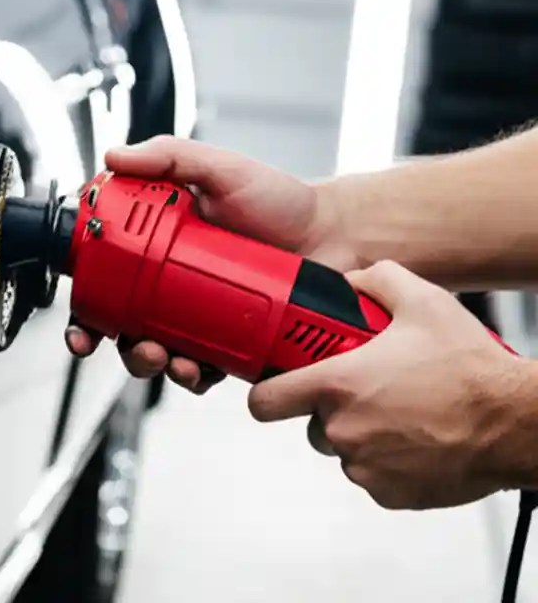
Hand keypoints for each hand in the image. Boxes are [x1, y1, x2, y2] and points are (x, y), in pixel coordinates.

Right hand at [65, 135, 354, 392]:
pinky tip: (201, 370)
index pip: (104, 277)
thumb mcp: (221, 169)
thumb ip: (169, 156)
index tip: (82, 322)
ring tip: (170, 359)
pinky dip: (192, 376)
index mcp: (155, 245)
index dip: (85, 304)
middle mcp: (168, 283)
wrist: (339, 237)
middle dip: (116, 344)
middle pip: (119, 324)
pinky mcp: (228, 341)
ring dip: (150, 363)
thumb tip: (115, 157)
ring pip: (154, 350)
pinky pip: (199, 368)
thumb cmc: (282, 201)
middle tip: (135, 343)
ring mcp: (197, 314)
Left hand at [247, 261, 523, 509]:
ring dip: (363, 435)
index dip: (266, 394)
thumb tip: (349, 281)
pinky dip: (389, 462)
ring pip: (345, 451)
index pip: (264, 402)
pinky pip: (374, 476)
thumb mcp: (423, 303)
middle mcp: (344, 431)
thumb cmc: (472, 369)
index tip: (276, 388)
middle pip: (311, 425)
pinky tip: (418, 438)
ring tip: (402, 413)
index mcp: (337, 386)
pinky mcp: (390, 495)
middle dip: (331, 410)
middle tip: (368, 393)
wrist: (517, 423)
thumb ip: (376, 281)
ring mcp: (365, 467)